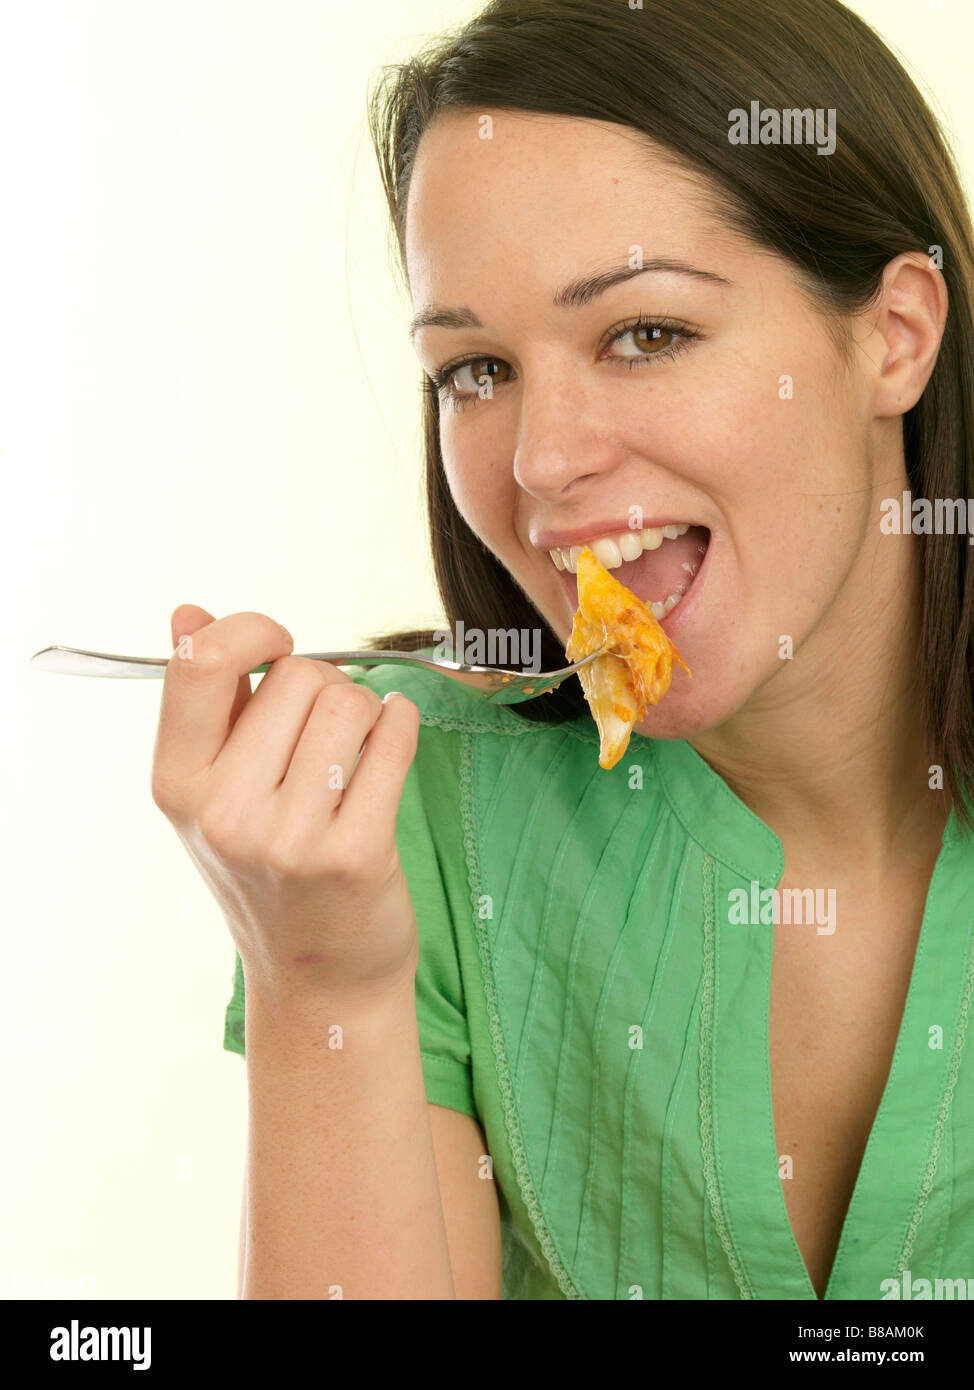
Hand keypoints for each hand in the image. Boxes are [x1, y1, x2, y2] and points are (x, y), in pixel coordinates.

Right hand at [150, 605, 421, 1004]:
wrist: (319, 977)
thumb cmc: (269, 870)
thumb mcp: (214, 794)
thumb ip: (206, 701)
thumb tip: (186, 613)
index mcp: (177, 785)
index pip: (200, 662)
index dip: (252, 631)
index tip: (279, 648)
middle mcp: (225, 813)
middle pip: (297, 676)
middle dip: (325, 684)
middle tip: (326, 729)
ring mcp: (291, 838)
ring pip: (352, 702)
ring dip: (368, 710)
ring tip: (357, 749)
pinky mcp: (356, 853)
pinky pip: (395, 738)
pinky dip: (402, 724)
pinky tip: (393, 739)